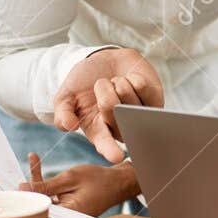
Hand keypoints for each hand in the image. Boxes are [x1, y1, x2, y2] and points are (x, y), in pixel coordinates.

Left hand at [21, 153, 138, 217]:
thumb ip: (44, 186)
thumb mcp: (69, 178)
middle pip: (37, 208)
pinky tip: (39, 171)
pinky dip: (44, 190)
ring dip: (37, 185)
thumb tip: (20, 188)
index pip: (36, 209)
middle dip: (31, 186)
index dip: (26, 194)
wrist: (116, 185)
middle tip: (30, 163)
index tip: (18, 176)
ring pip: (40, 206)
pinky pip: (47, 206)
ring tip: (35, 161)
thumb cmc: (98, 180)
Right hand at [52, 48, 164, 162]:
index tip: (116, 156)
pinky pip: (142, 86)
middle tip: (102, 86)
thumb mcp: (65, 97)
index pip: (105, 145)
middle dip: (103, 90)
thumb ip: (63, 112)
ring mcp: (138, 116)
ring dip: (118, 83)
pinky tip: (131, 81)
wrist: (105, 61)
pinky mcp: (154, 102)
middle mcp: (120, 128)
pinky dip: (132, 77)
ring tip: (116, 85)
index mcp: (98, 132)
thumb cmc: (84, 83)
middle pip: (112, 108)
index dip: (110, 149)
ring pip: (127, 95)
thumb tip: (69, 126)